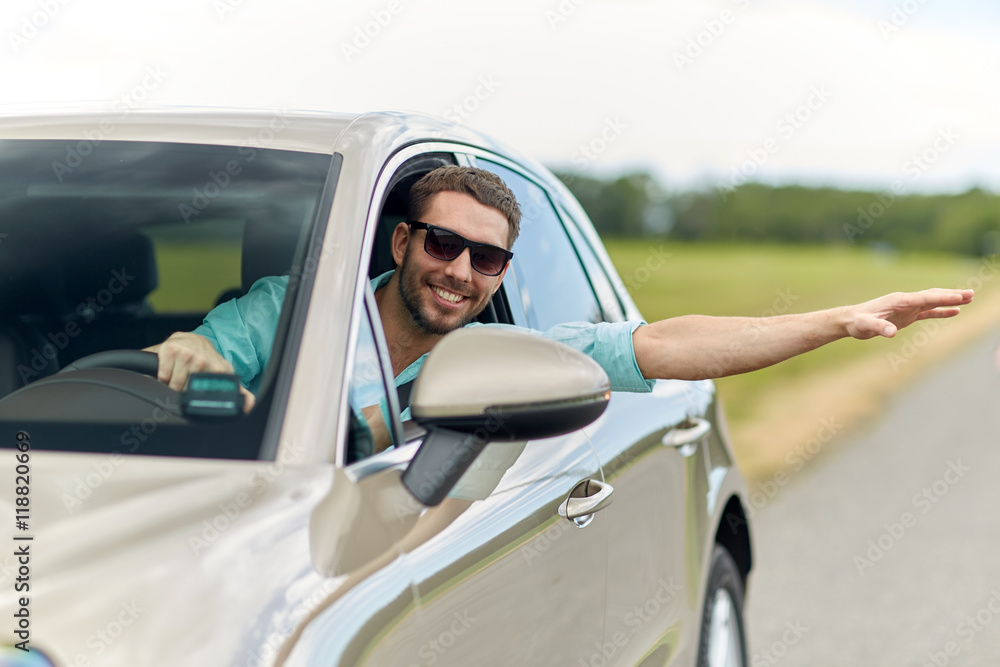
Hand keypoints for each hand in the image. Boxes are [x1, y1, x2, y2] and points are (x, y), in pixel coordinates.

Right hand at [146, 332, 255, 411]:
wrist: (192, 339)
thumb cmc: (207, 360)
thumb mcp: (224, 376)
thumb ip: (239, 392)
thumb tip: (248, 406)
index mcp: (219, 369)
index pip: (207, 393)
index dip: (199, 399)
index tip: (196, 399)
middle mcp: (204, 360)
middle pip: (185, 391)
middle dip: (183, 391)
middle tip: (187, 381)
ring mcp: (187, 353)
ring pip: (173, 384)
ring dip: (172, 384)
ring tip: (180, 375)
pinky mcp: (171, 349)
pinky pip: (163, 375)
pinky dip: (163, 376)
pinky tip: (171, 369)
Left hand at [844, 288, 973, 339]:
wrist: (851, 321)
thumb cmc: (857, 322)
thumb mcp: (866, 326)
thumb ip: (878, 328)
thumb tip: (891, 333)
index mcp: (898, 300)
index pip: (924, 298)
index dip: (942, 298)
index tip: (959, 297)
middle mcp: (905, 301)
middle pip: (932, 296)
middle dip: (951, 295)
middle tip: (971, 294)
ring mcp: (907, 307)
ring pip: (932, 301)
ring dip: (950, 300)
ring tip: (969, 298)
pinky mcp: (907, 315)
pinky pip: (927, 311)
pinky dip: (941, 311)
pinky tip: (954, 311)